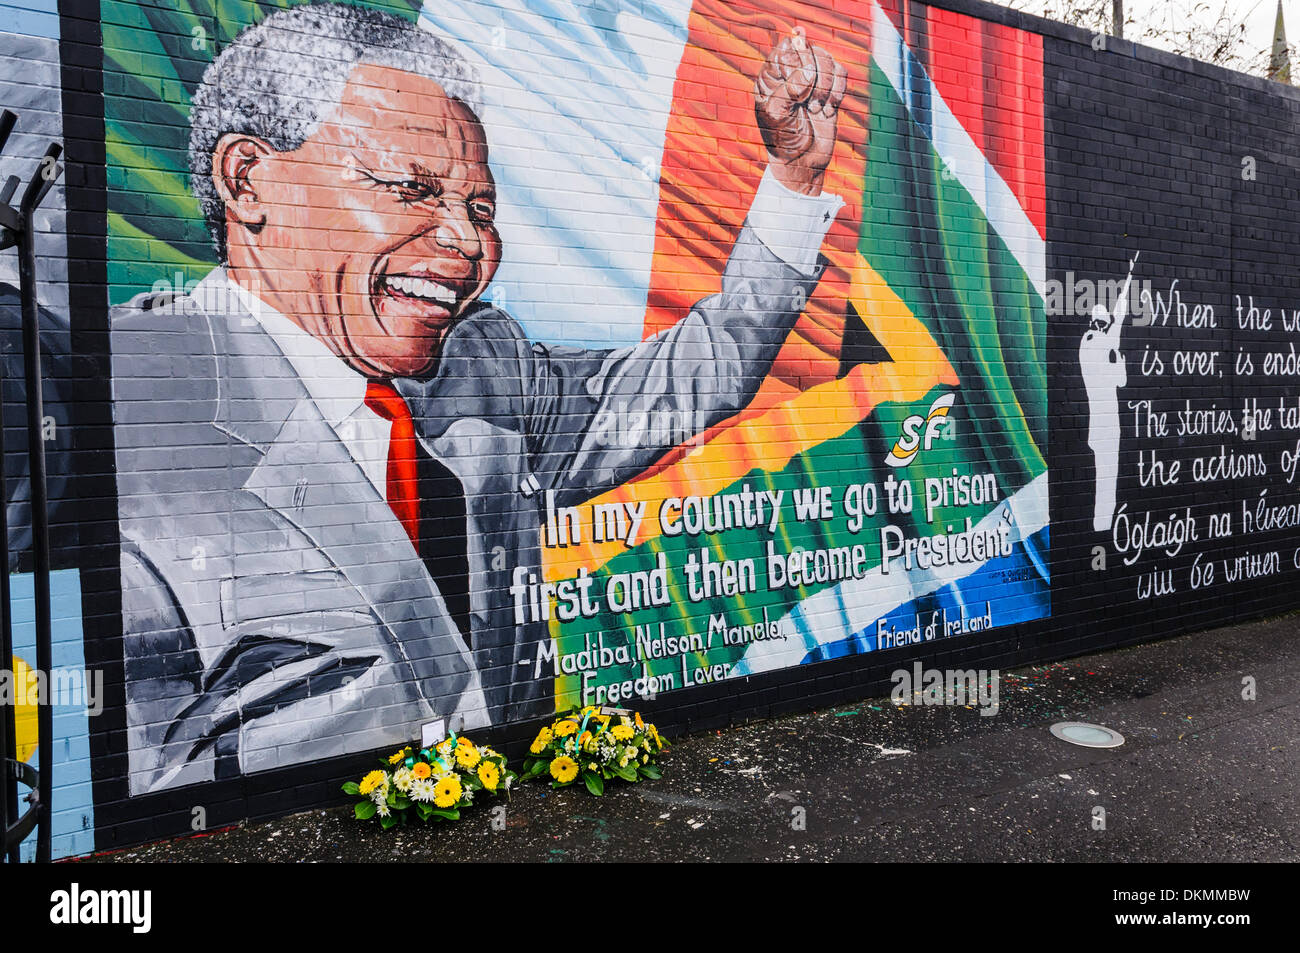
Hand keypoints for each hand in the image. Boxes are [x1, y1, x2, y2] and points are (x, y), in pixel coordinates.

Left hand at [754, 29, 846, 195]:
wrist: (802, 162)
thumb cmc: (782, 140)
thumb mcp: (777, 115)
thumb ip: (789, 88)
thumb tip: (808, 68)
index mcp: (770, 76)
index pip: (786, 47)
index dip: (797, 63)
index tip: (797, 92)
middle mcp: (790, 73)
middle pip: (811, 49)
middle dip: (814, 77)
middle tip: (807, 103)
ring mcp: (810, 79)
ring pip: (828, 59)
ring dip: (827, 87)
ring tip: (817, 110)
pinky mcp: (829, 89)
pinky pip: (842, 72)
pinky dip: (838, 91)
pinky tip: (828, 110)